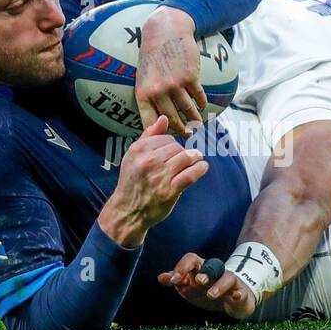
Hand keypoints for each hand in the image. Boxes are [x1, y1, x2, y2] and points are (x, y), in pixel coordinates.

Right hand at [98, 116, 208, 245]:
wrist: (127, 211)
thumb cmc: (132, 182)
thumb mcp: (133, 156)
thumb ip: (148, 136)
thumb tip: (163, 118)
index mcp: (139, 150)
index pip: (166, 138)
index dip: (172, 145)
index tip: (173, 153)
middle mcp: (149, 161)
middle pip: (177, 147)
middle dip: (183, 153)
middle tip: (185, 160)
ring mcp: (160, 176)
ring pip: (186, 158)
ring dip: (195, 158)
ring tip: (197, 160)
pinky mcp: (170, 191)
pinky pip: (190, 174)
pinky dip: (200, 169)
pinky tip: (202, 167)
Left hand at [136, 6, 205, 135]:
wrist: (165, 32)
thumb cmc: (153, 57)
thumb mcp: (143, 78)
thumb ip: (149, 98)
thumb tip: (158, 122)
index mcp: (143, 94)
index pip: (150, 123)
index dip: (159, 135)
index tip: (166, 141)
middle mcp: (158, 92)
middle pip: (173, 120)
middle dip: (182, 131)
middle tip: (188, 135)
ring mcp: (175, 85)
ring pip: (189, 111)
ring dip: (195, 119)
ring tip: (198, 123)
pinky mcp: (190, 77)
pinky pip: (199, 97)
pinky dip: (202, 103)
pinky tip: (202, 105)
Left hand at [158, 252, 256, 317]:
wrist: (231, 302)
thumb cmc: (205, 291)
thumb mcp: (189, 287)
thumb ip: (176, 281)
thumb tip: (161, 277)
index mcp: (200, 268)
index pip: (191, 259)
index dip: (182, 267)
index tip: (173, 280)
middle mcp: (216, 272)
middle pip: (211, 265)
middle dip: (204, 272)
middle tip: (198, 281)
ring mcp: (229, 281)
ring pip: (227, 277)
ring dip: (219, 285)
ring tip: (211, 295)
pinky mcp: (240, 292)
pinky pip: (241, 292)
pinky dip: (239, 294)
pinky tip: (236, 296)